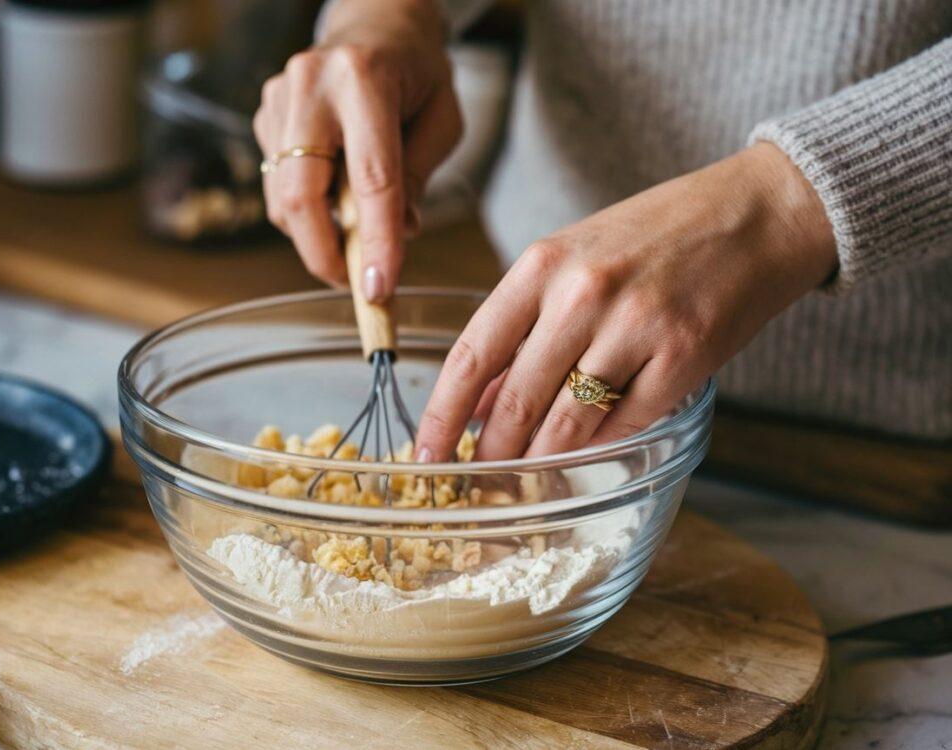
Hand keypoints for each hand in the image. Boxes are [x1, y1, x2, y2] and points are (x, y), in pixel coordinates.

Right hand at [253, 0, 461, 299]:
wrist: (375, 21)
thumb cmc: (417, 72)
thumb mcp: (442, 120)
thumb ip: (417, 177)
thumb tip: (397, 237)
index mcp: (365, 79)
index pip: (371, 180)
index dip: (375, 242)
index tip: (380, 290)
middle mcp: (311, 85)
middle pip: (301, 194)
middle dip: (324, 254)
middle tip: (353, 284)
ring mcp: (279, 98)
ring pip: (284, 197)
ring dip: (317, 235)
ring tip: (353, 238)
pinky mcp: (264, 114)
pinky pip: (278, 184)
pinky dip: (306, 210)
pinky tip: (334, 198)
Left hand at [415, 143, 836, 460]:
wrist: (754, 213)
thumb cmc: (654, 236)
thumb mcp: (571, 262)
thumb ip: (521, 329)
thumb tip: (474, 402)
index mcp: (542, 265)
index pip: (472, 354)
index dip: (441, 414)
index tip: (426, 454)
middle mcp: (582, 294)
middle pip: (516, 398)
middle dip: (490, 453)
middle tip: (478, 483)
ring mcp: (635, 325)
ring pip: (567, 423)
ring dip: (539, 463)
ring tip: (524, 483)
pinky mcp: (685, 356)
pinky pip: (625, 423)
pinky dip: (599, 449)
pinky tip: (585, 460)